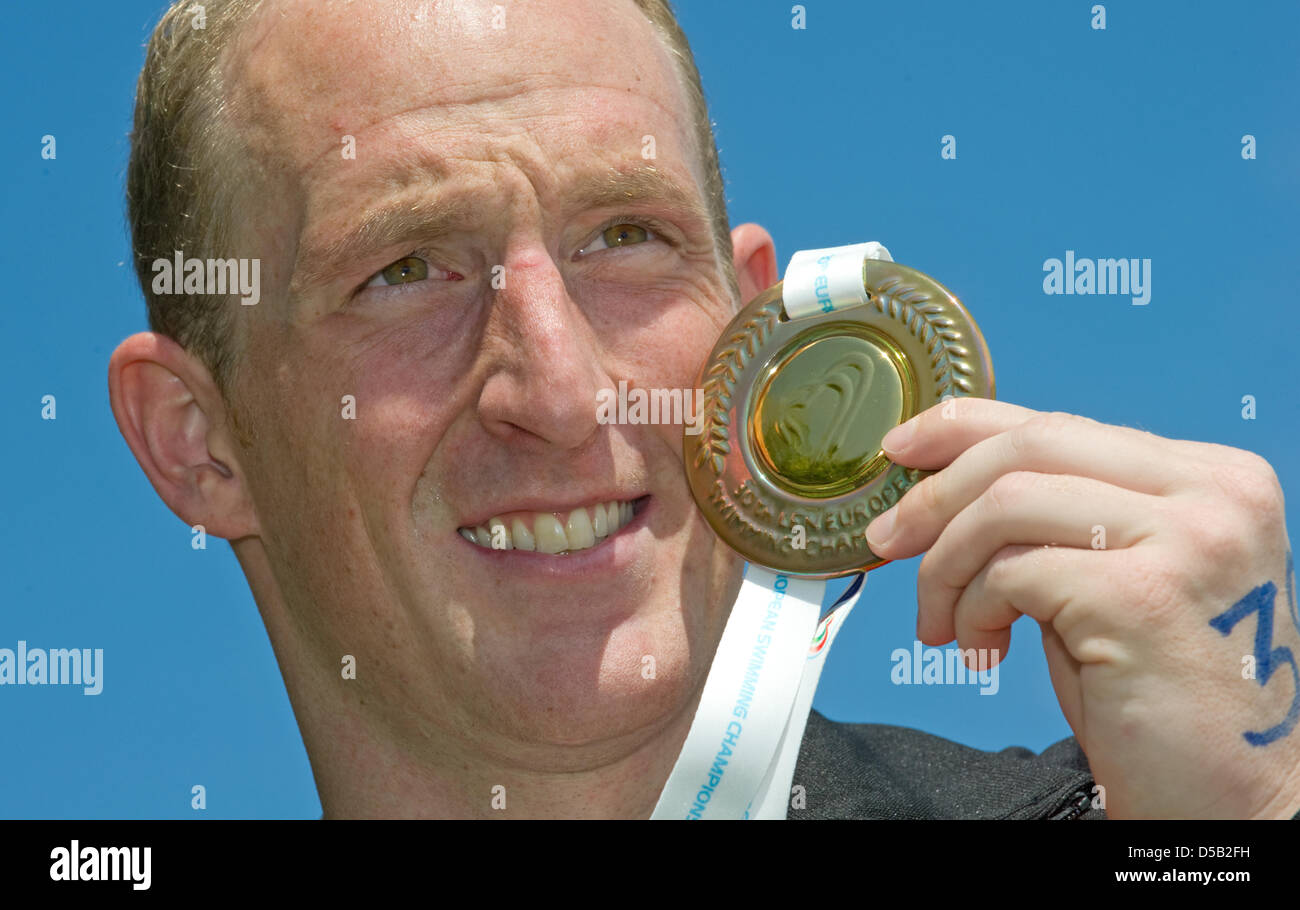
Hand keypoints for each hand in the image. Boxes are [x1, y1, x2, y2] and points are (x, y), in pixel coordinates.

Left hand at [865, 398, 1298, 817]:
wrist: (1227, 801)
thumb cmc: (1158, 699)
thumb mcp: (1106, 580)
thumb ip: (1052, 521)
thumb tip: (942, 486)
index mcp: (1211, 477)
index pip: (1060, 424)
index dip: (963, 429)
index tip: (901, 451)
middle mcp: (1211, 494)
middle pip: (1029, 447)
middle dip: (937, 494)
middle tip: (888, 538)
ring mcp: (1186, 539)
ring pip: (1007, 503)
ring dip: (946, 564)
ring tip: (941, 620)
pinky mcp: (1142, 595)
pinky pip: (1011, 571)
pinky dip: (973, 607)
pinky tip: (983, 647)